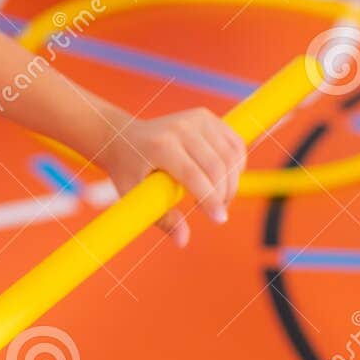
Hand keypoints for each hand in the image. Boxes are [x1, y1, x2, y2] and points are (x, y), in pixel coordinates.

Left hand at [95, 109, 246, 247]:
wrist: (123, 137)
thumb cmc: (128, 170)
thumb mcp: (135, 195)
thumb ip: (162, 218)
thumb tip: (183, 242)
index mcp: (160, 145)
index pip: (193, 175)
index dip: (210, 199)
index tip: (220, 220)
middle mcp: (180, 127)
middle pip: (216, 166)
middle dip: (224, 194)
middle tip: (218, 213)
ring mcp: (195, 119)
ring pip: (230, 155)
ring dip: (232, 182)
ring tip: (220, 199)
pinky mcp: (206, 116)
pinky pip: (234, 143)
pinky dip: (237, 164)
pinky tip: (227, 180)